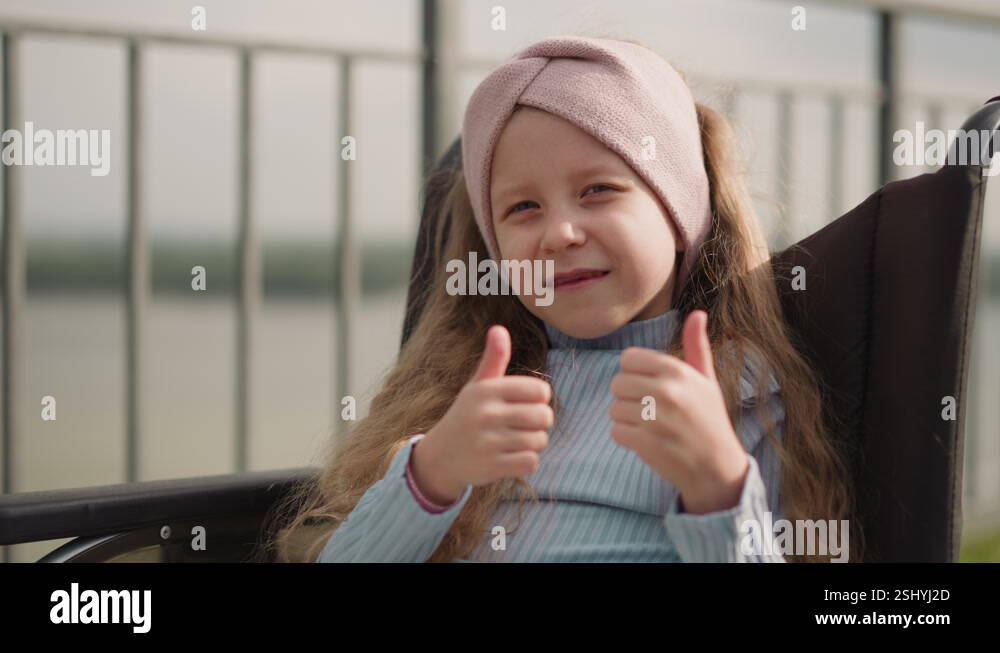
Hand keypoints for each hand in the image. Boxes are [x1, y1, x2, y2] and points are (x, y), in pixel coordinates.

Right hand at [411, 325, 553, 503]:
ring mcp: (489, 442)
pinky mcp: (492, 466)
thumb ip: (493, 359)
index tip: (526, 403)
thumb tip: (499, 328)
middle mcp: (487, 414)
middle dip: (541, 422)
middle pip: (544, 417)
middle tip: (525, 424)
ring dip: (534, 442)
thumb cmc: (467, 415)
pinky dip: (527, 461)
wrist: (440, 457)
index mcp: (487, 390)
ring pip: (539, 440)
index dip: (540, 398)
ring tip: (517, 440)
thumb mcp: (477, 386)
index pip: (540, 391)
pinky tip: (511, 456)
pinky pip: (531, 462)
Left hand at [608, 310, 748, 513]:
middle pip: (617, 382)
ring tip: (651, 425)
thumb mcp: (707, 380)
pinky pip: (616, 431)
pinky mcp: (646, 443)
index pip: (628, 358)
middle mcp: (667, 392)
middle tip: (650, 409)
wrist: (717, 467)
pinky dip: (626, 437)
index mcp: (678, 372)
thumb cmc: (709, 419)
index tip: (651, 385)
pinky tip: (647, 440)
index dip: (635, 372)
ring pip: (614, 408)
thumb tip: (698, 313)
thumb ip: (696, 346)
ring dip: (627, 418)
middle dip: (628, 396)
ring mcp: (656, 419)